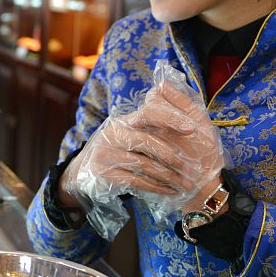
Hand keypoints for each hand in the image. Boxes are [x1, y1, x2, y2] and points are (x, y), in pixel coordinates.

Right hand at [60, 79, 223, 214]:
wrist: (83, 175)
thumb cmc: (118, 150)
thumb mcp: (131, 131)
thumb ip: (150, 115)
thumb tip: (164, 85)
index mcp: (125, 121)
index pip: (148, 113)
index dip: (170, 119)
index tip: (191, 129)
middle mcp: (114, 135)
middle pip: (148, 142)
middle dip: (173, 156)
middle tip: (192, 169)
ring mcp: (108, 155)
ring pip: (144, 165)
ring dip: (169, 177)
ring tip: (186, 185)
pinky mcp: (105, 175)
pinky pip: (136, 182)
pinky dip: (156, 188)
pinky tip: (170, 191)